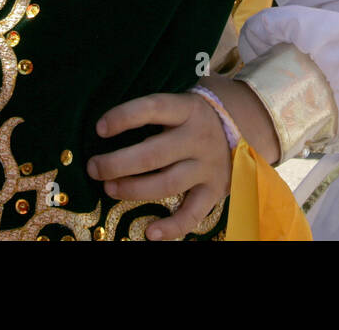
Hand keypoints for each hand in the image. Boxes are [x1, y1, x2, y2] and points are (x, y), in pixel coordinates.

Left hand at [87, 91, 231, 240]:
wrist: (243, 127)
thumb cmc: (193, 117)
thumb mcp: (179, 105)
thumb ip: (153, 115)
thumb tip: (105, 129)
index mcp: (187, 110)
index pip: (152, 108)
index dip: (123, 117)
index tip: (99, 128)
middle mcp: (198, 138)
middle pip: (153, 154)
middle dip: (117, 164)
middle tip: (95, 168)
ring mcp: (208, 167)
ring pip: (167, 184)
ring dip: (133, 190)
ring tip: (109, 189)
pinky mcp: (216, 191)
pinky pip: (192, 214)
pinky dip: (171, 228)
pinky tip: (149, 233)